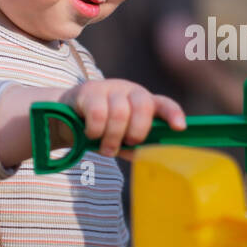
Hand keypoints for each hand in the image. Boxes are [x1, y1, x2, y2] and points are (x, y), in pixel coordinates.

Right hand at [59, 79, 185, 158]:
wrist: (66, 116)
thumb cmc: (102, 130)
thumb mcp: (122, 138)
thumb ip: (136, 146)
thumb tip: (150, 158)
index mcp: (144, 102)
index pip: (163, 104)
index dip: (173, 114)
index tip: (179, 127)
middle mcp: (130, 91)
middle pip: (142, 107)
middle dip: (137, 131)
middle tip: (127, 143)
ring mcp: (110, 88)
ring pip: (120, 112)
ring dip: (112, 137)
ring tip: (106, 148)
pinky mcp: (89, 90)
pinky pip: (98, 113)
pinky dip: (95, 130)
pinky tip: (91, 134)